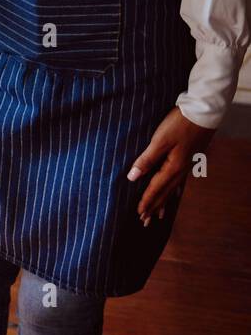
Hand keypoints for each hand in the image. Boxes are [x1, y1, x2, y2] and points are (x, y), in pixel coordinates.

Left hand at [128, 106, 214, 225]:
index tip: (139, 214)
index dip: (146, 202)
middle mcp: (180, 170)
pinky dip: (173, 191)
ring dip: (163, 201)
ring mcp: (186, 165)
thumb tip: (132, 177)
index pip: (155, 189)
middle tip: (145, 221)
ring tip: (158, 214)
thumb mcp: (159, 141)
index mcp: (172, 167)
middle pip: (164, 193)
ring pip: (172, 189)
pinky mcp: (188, 159)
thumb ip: (146, 159)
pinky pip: (179, 181)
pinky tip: (173, 194)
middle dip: (154, 207)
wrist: (203, 113)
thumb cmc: (179, 124)